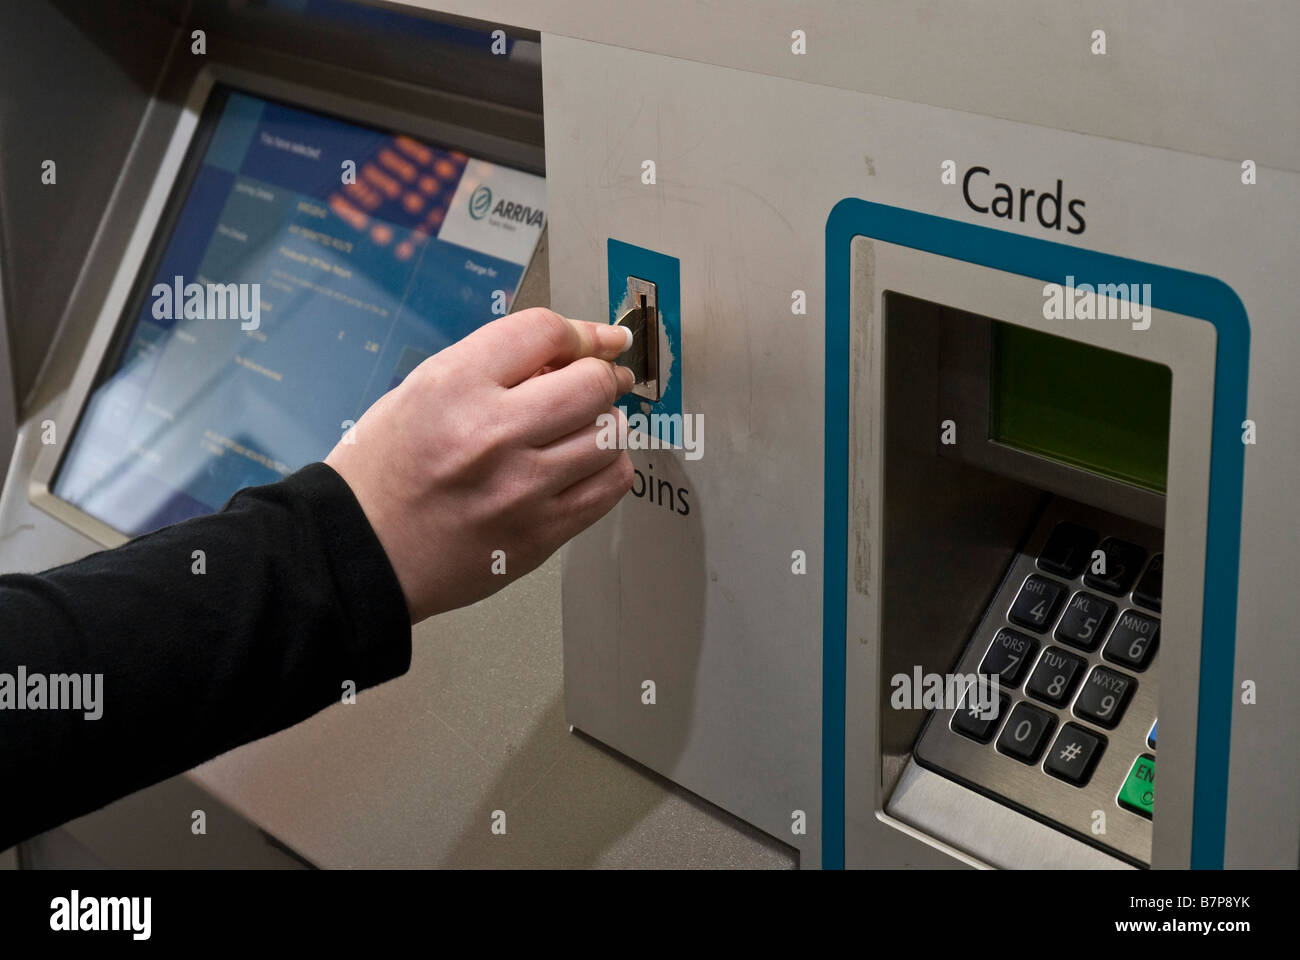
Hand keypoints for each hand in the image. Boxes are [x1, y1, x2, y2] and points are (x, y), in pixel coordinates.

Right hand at [326, 308, 634, 622]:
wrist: (362, 552)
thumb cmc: (384, 472)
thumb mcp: (421, 390)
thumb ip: (492, 367)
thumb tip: (565, 355)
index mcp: (454, 387)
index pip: (543, 332)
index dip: (582, 331)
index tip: (599, 341)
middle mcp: (491, 434)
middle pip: (591, 383)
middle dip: (604, 377)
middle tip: (603, 381)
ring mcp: (521, 488)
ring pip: (609, 435)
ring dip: (605, 424)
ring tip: (585, 428)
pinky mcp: (540, 533)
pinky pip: (610, 486)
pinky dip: (609, 467)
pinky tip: (587, 464)